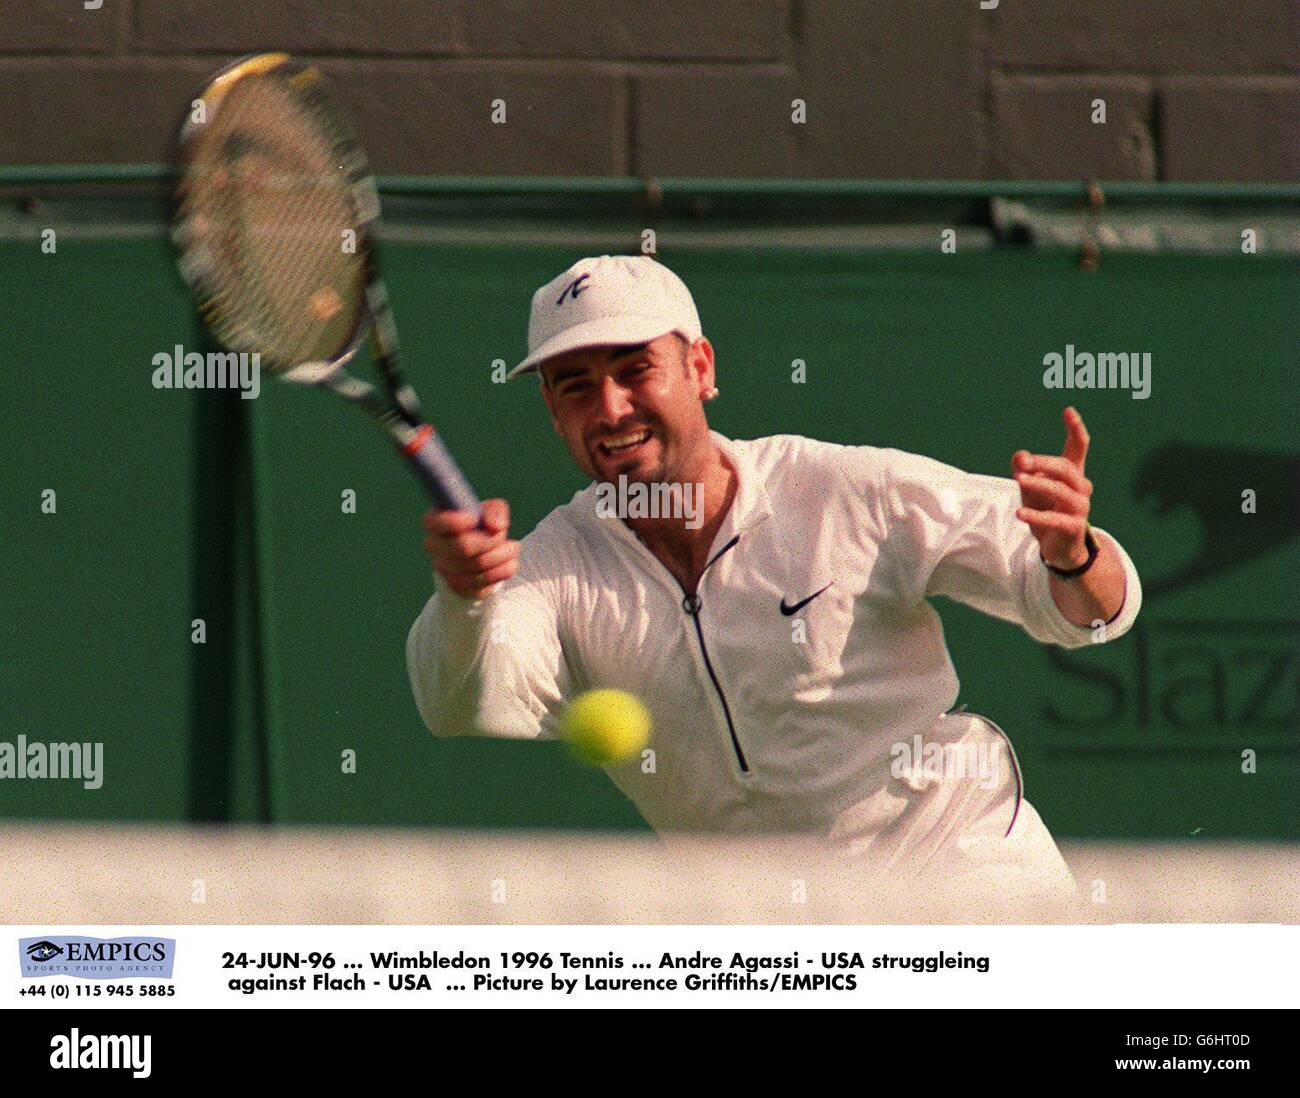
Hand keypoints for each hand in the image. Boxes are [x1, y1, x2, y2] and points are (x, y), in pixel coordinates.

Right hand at [422, 498, 518, 598]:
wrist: (480, 553)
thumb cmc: (481, 525)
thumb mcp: (489, 511)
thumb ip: (494, 511)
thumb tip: (495, 526)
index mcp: (435, 521)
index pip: (436, 522)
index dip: (454, 522)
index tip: (473, 520)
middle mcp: (433, 546)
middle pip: (463, 546)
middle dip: (491, 540)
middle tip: (503, 534)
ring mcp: (443, 569)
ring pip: (477, 565)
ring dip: (502, 556)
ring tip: (513, 548)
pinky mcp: (457, 587)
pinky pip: (482, 583)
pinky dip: (502, 572)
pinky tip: (509, 563)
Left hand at [1012, 407, 1093, 569]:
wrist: (1061, 548)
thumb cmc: (1047, 511)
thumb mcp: (1031, 489)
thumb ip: (1025, 470)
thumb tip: (1018, 455)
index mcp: (1072, 474)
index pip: (1079, 447)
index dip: (1075, 429)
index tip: (1068, 411)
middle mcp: (1080, 488)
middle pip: (1066, 469)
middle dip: (1043, 462)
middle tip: (1022, 461)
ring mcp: (1080, 508)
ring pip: (1061, 492)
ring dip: (1039, 484)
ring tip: (1019, 479)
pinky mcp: (1073, 528)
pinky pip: (1055, 520)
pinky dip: (1036, 516)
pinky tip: (1019, 513)